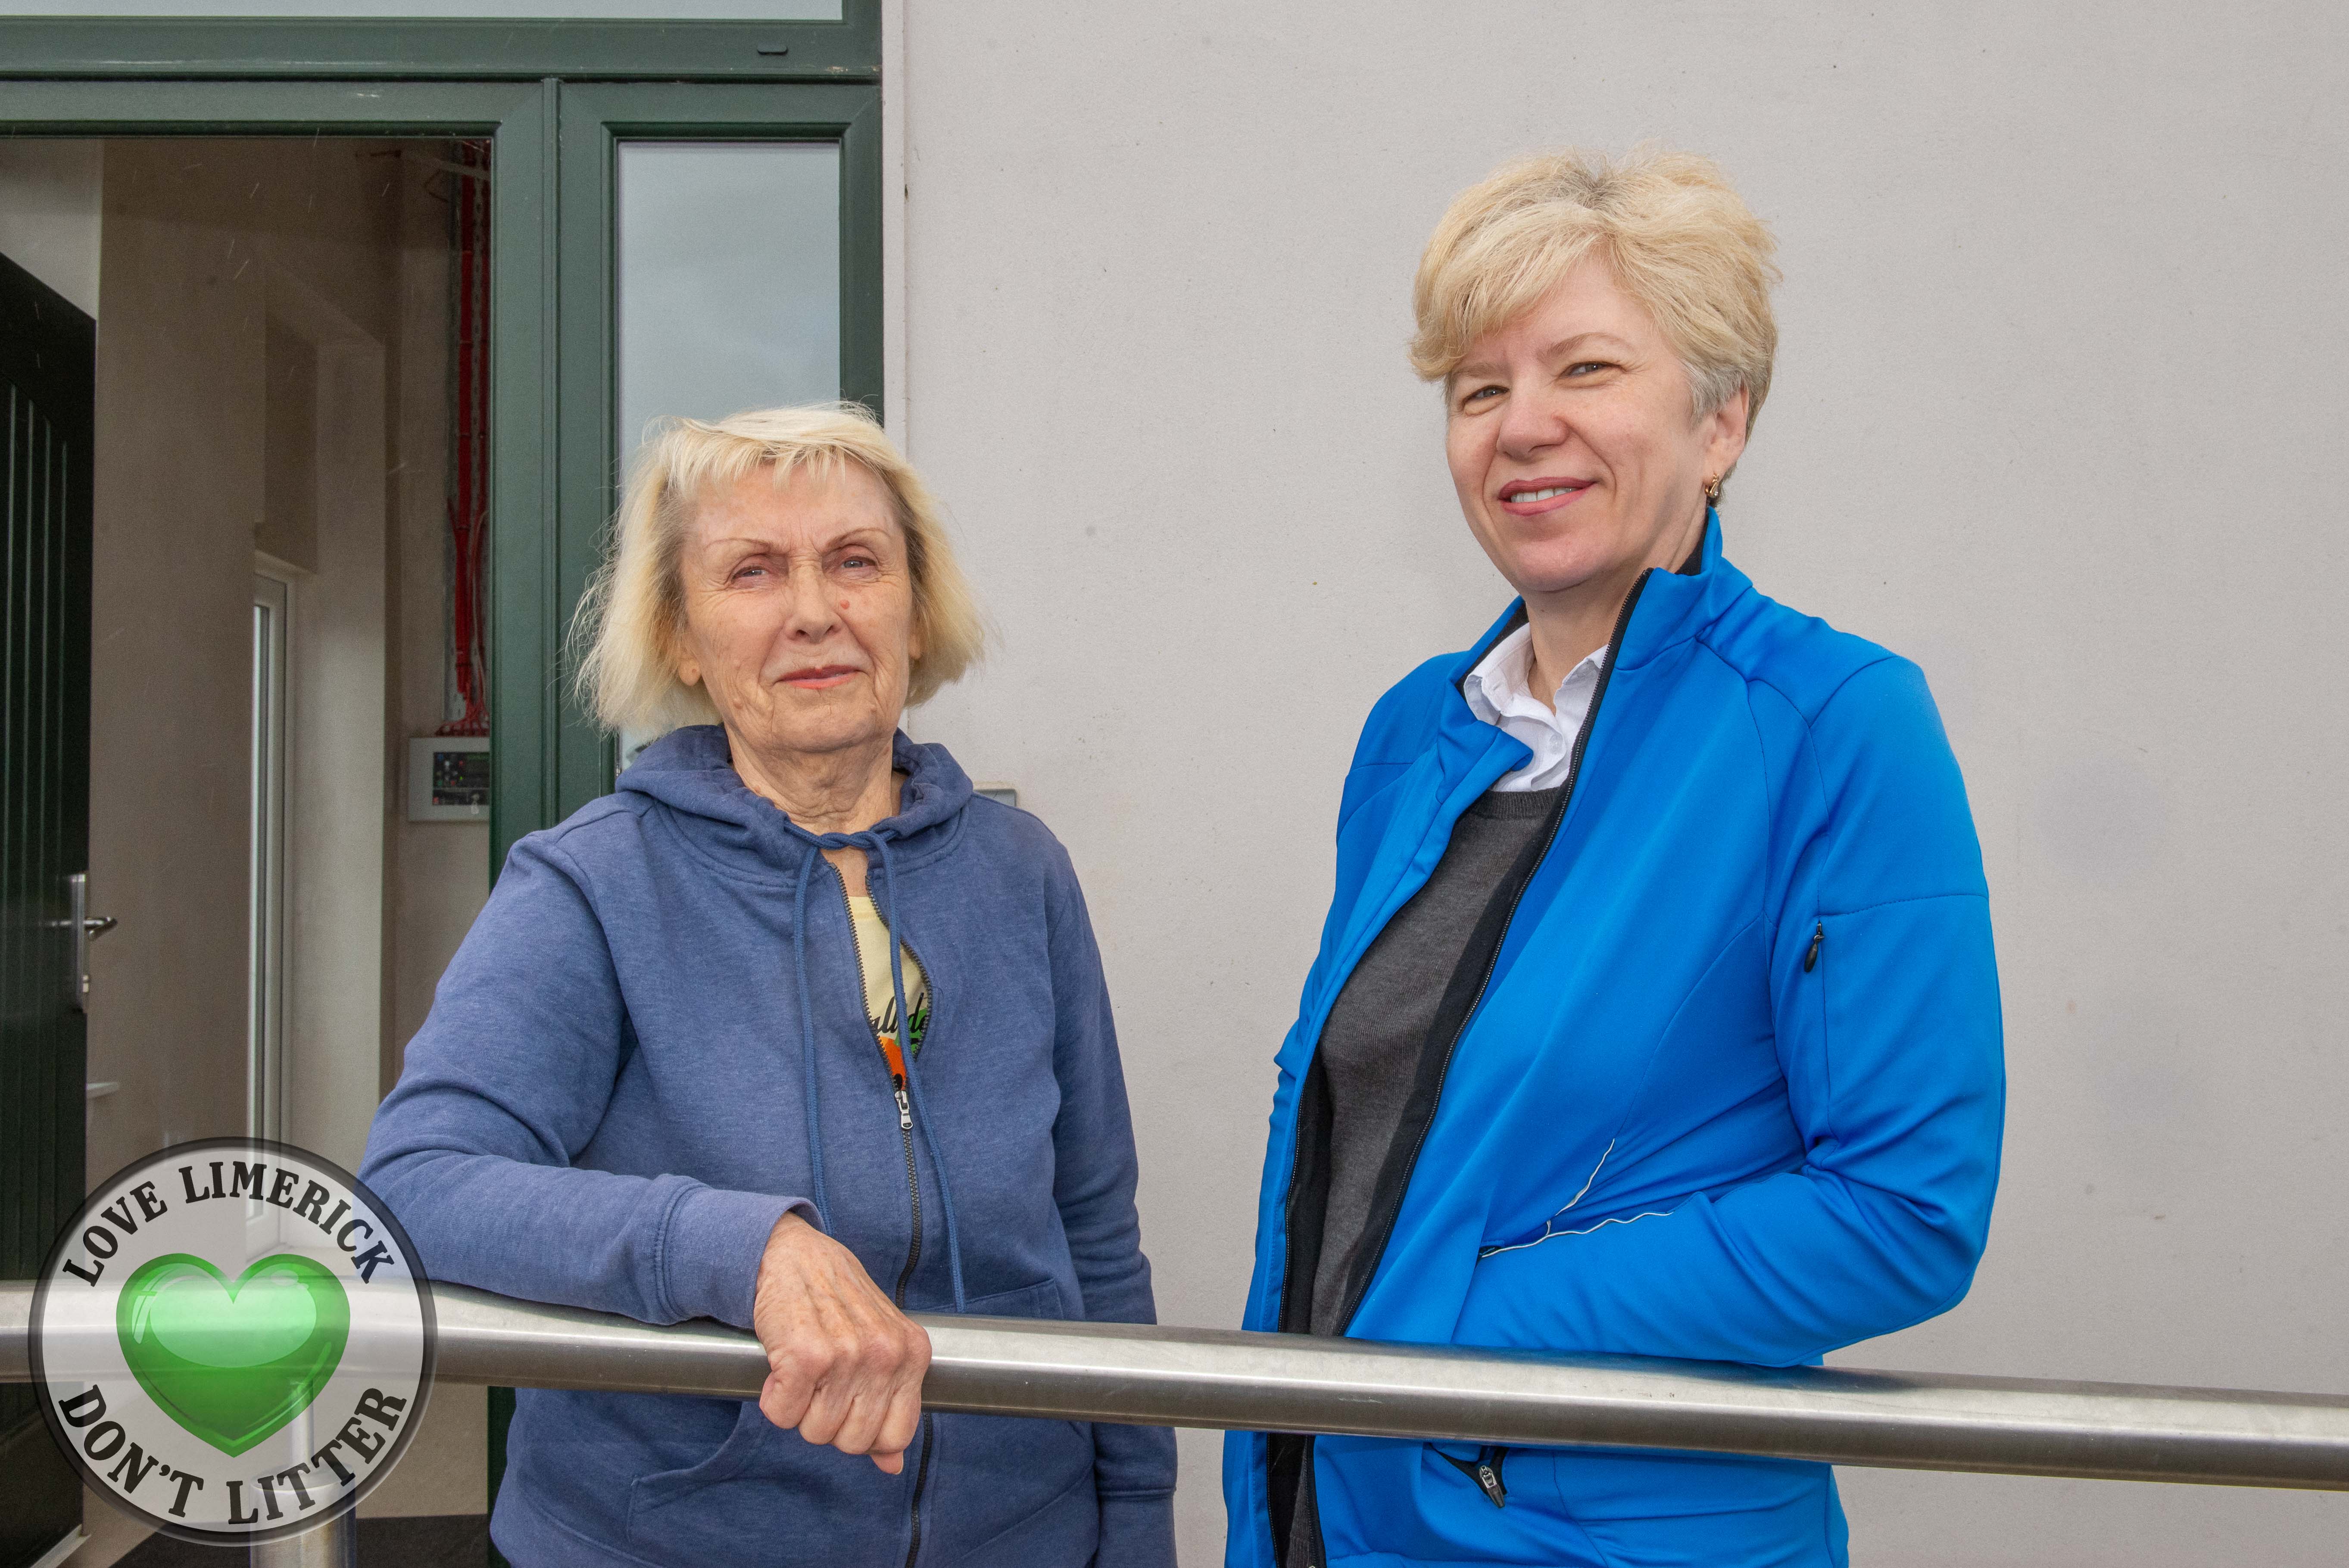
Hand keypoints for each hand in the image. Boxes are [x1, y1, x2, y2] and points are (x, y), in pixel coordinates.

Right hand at [749, 1212, 931, 1472]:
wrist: (790, 1254)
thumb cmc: (835, 1302)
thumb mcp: (878, 1345)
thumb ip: (890, 1403)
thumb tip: (891, 1465)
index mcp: (912, 1353)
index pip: (896, 1436)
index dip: (864, 1434)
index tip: (847, 1406)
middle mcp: (886, 1355)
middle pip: (853, 1441)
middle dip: (828, 1422)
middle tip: (819, 1383)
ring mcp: (848, 1355)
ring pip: (816, 1432)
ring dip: (799, 1409)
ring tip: (802, 1369)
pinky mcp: (805, 1356)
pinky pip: (783, 1414)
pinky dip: (774, 1399)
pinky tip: (781, 1366)